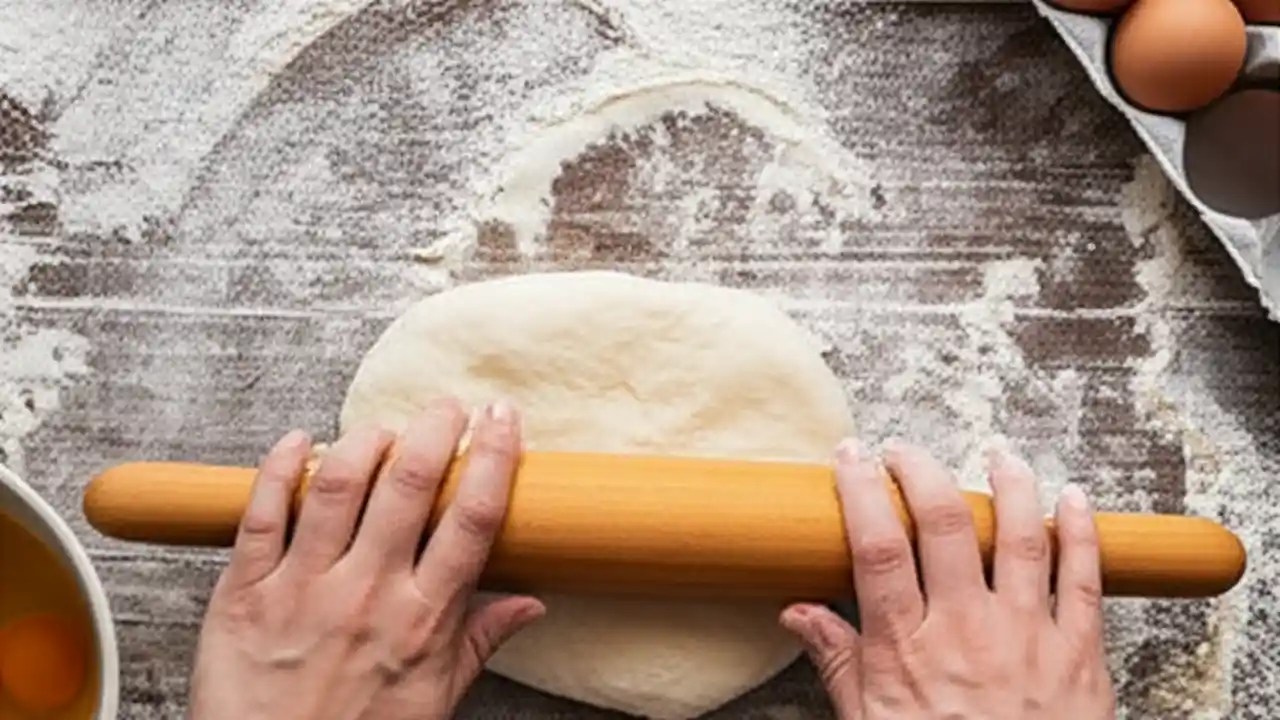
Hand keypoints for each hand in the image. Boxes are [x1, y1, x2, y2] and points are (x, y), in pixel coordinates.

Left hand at [188, 399, 543, 719]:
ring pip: (338, 484)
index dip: (493, 458)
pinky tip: (298, 441)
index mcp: (422, 619)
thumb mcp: (435, 701)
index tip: (502, 420)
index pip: (471, 519)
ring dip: (367, 440)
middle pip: (410, 484)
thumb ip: (479, 642)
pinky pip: (261, 512)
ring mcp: (302, 587)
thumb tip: (530, 604)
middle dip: (435, 428)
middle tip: (447, 407)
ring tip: (384, 428)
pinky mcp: (245, 591)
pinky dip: (279, 466)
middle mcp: (366, 593)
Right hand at [781, 441, 1115, 719]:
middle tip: (905, 450)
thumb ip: (839, 664)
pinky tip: (1074, 499)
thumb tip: (798, 613)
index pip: (878, 547)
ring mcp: (1029, 636)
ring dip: (1008, 484)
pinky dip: (1082, 532)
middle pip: (943, 524)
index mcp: (908, 649)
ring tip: (997, 454)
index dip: (862, 490)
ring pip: (1020, 536)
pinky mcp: (1080, 653)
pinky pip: (1085, 579)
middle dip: (921, 470)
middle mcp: (967, 630)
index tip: (851, 457)